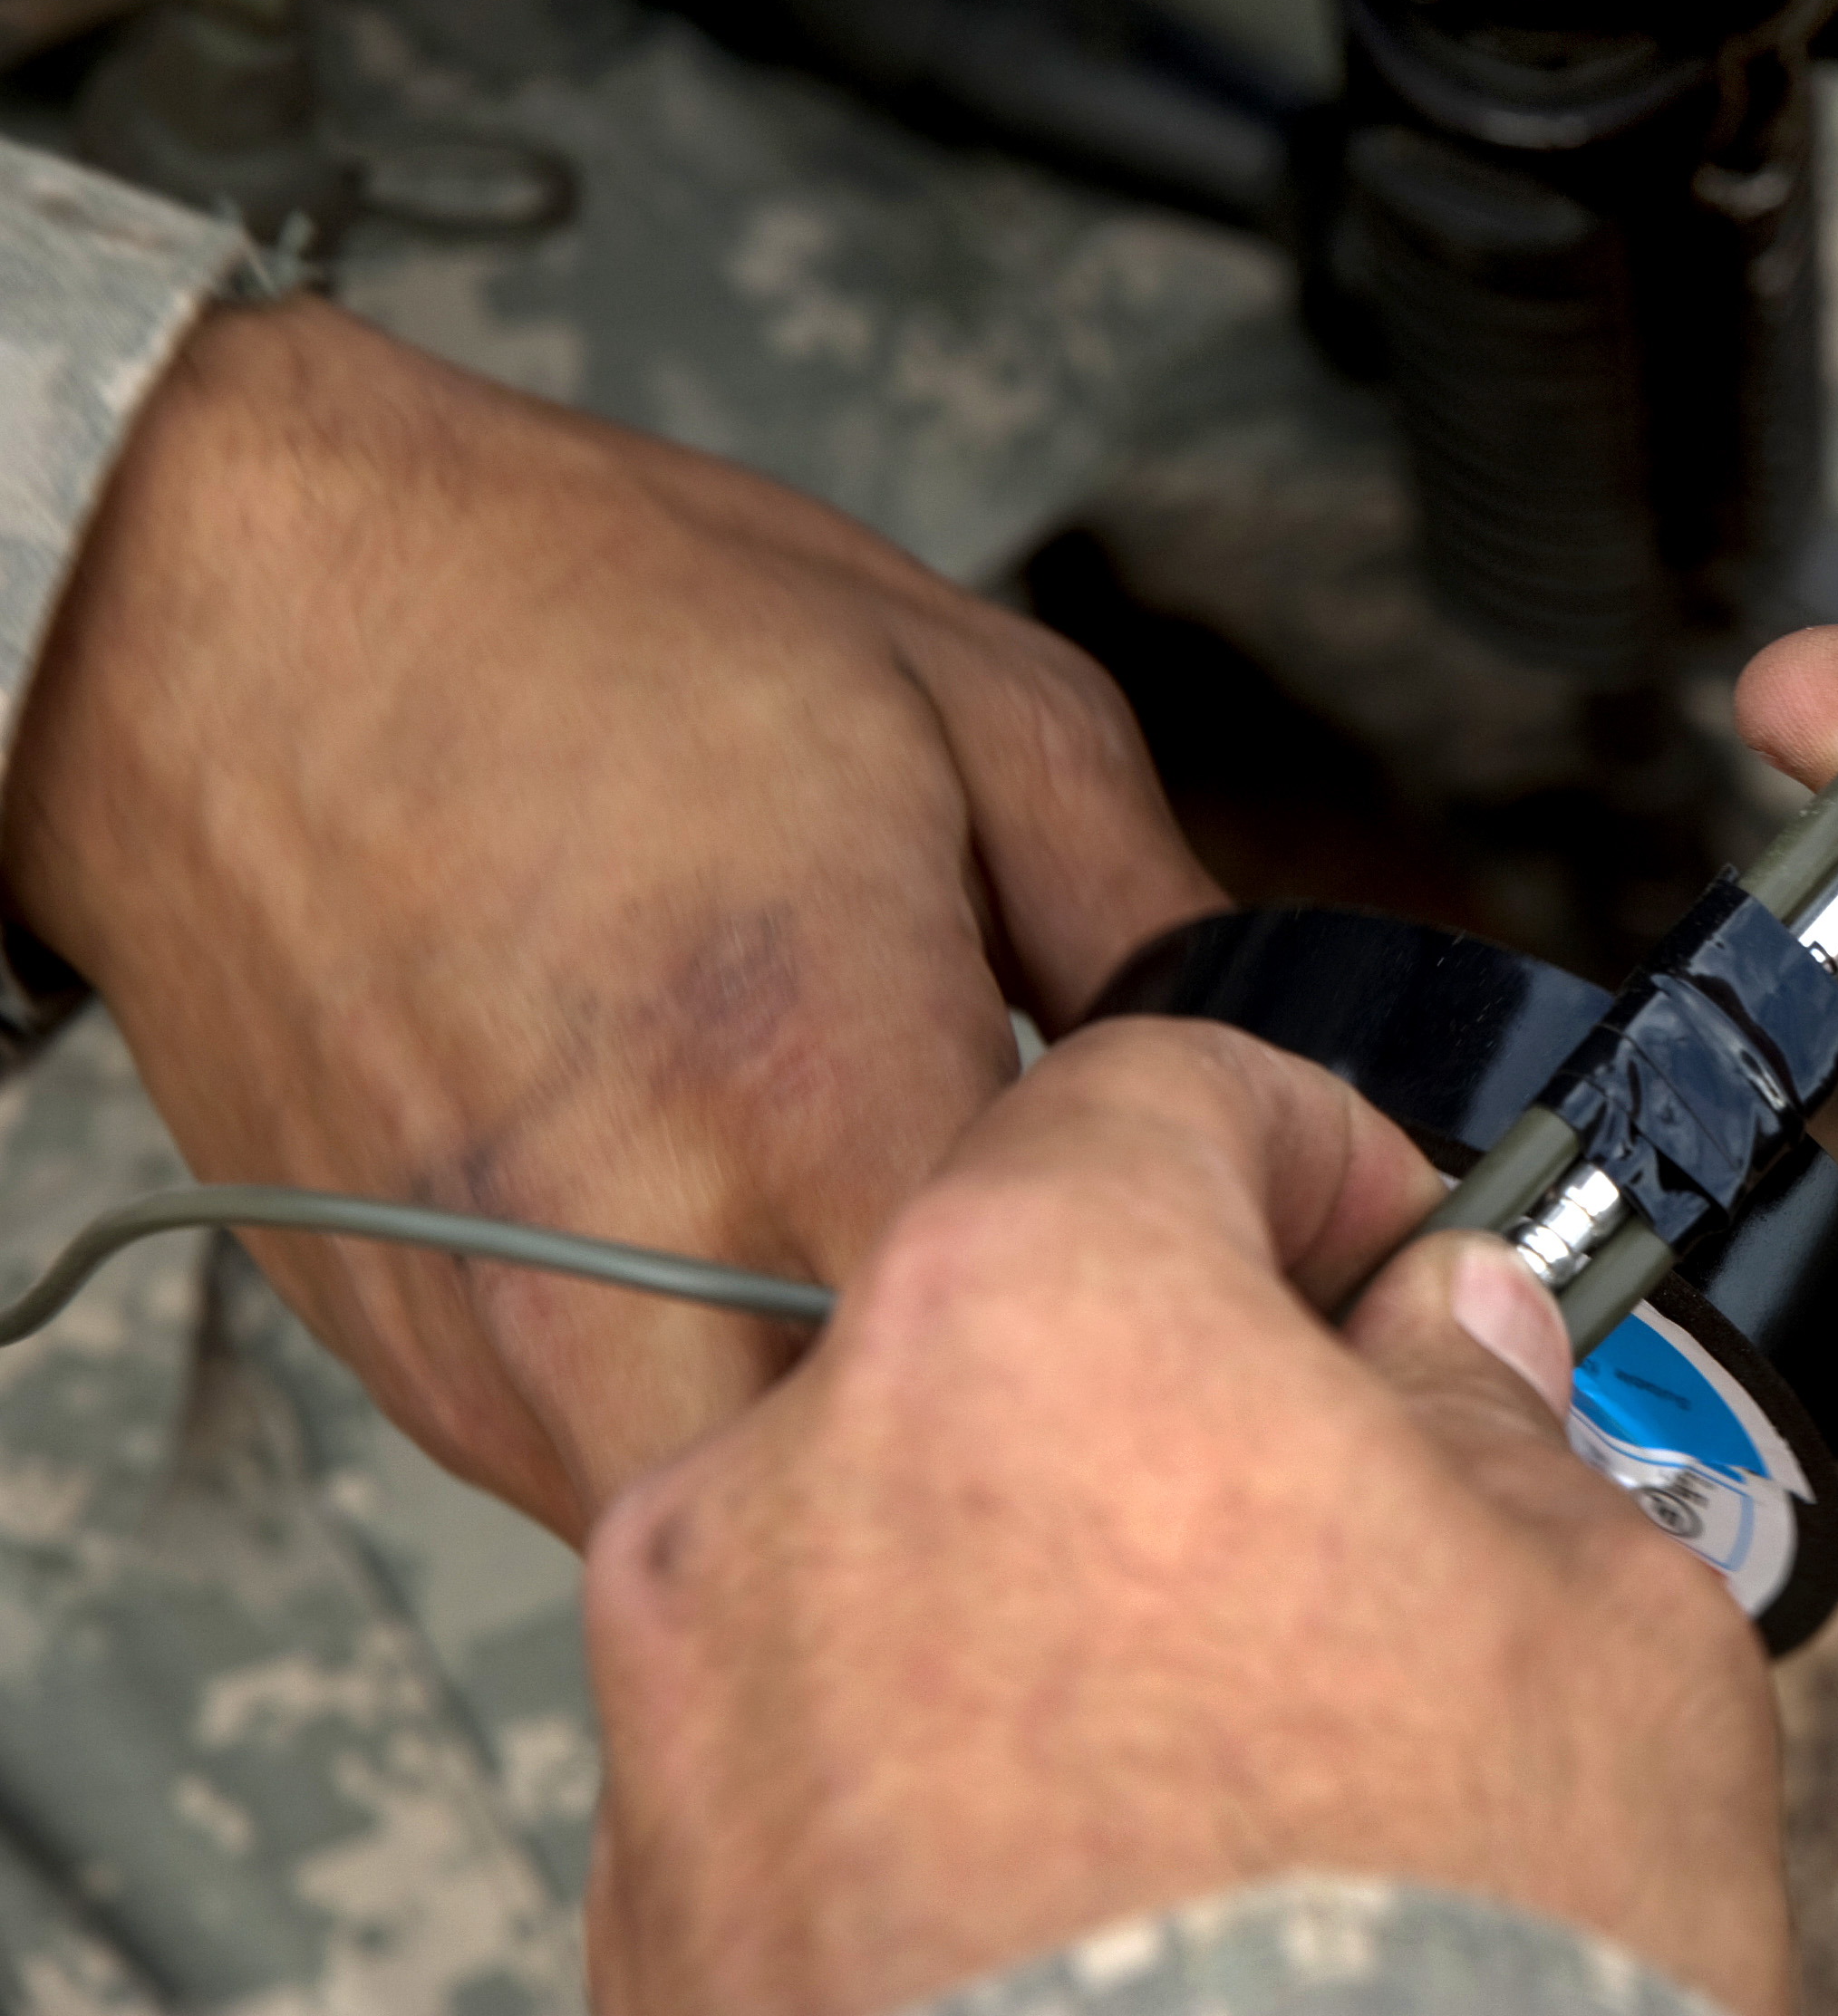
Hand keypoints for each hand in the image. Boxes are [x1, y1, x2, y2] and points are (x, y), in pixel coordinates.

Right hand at [0, 298, 1227, 1535]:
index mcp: (807, 1069)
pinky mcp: (405, 1360)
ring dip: (871, 1454)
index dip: (1199, 1332)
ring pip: (753, 1536)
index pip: (1066, 1351)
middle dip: (1030, 1454)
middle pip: (903, 1512)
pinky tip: (753, 1275)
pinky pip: (611, 1483)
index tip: (1246, 1267)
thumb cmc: (591, 621)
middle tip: (1095, 1327)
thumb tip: (1289, 1066)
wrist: (235, 615)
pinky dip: (718, 1423)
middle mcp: (633, 1243)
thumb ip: (1156, 919)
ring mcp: (497, 1329)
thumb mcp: (973, 700)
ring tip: (910, 1281)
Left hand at [581, 1022, 1787, 2015]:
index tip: (1399, 1254)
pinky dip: (953, 1784)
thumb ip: (1500, 1412)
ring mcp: (693, 1740)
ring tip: (1257, 1756)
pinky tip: (1130, 1896)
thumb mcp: (1605, 1611)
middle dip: (1188, 1394)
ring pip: (900, 1562)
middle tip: (1364, 1519)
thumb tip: (1447, 1351)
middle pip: (1004, 1334)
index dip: (1319, 1152)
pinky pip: (822, 1772)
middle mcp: (793, 1497)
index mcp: (1026, 1329)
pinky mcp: (661, 1946)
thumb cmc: (1451, 1988)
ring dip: (1060, 1596)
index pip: (1152, 1097)